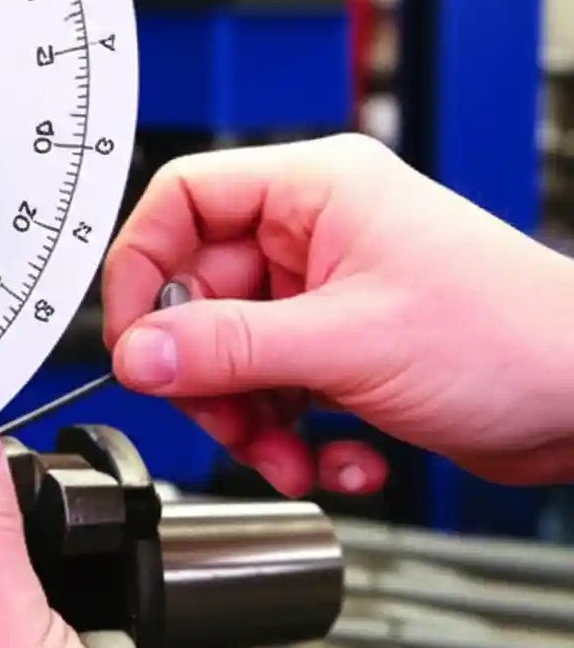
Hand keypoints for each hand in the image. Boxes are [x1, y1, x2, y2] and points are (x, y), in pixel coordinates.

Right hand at [102, 133, 573, 493]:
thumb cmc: (511, 335)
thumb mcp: (346, 341)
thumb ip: (227, 347)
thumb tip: (138, 353)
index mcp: (311, 191)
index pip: (180, 202)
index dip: (143, 268)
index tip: (136, 339)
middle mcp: (309, 236)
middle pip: (197, 296)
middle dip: (208, 375)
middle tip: (225, 421)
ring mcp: (322, 296)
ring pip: (229, 354)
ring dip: (249, 420)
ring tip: (287, 456)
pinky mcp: (336, 350)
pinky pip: (271, 390)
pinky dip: (289, 434)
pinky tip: (337, 457)